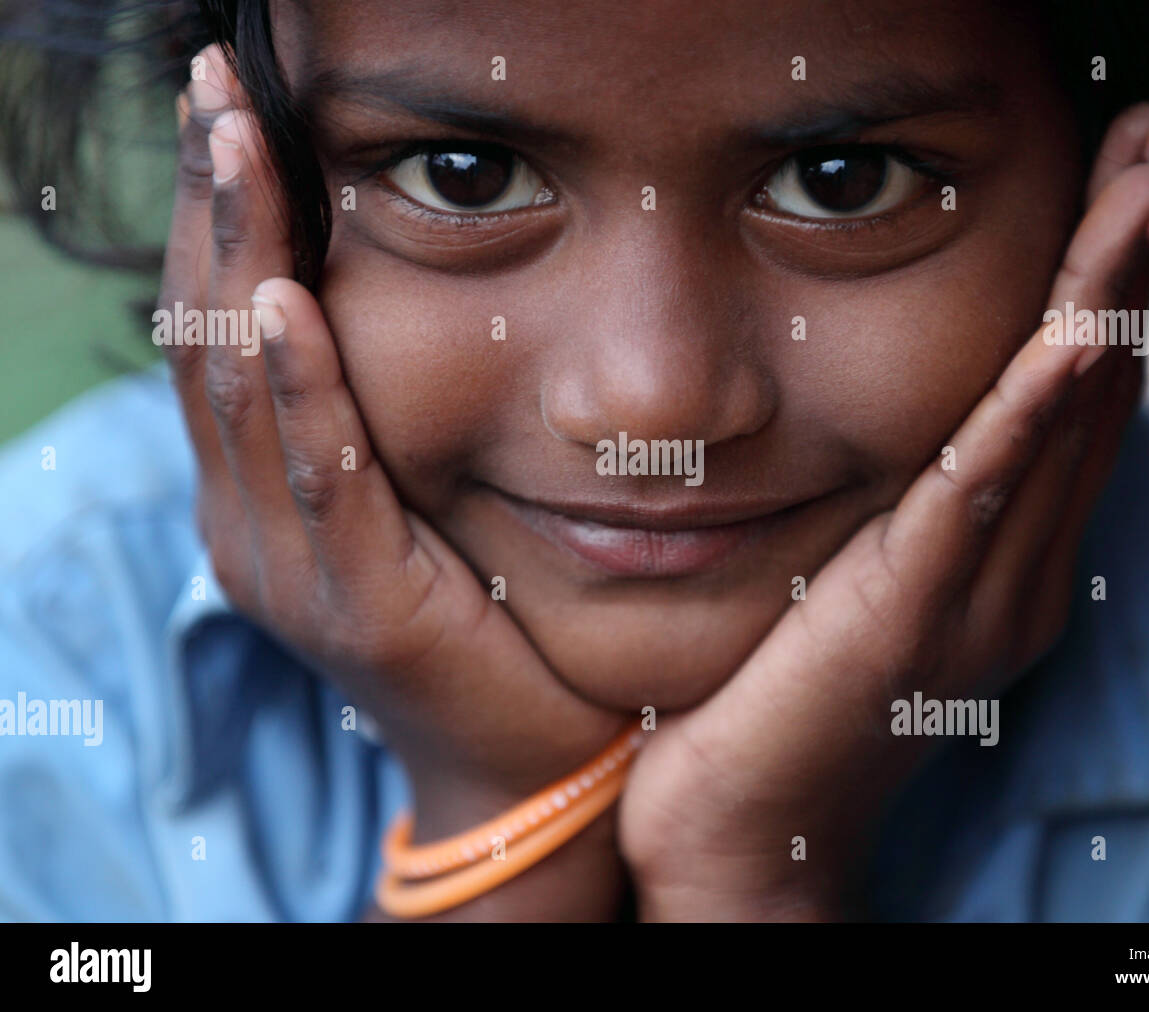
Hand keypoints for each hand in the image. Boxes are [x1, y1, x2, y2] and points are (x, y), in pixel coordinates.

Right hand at [161, 47, 626, 918]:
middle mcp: (249, 520)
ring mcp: (288, 563)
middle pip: (212, 335)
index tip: (226, 107)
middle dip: (214, 203)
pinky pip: (321, 473)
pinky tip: (283, 300)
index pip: (221, 331)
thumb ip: (381, 420)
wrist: (520, 754)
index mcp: (261, 493)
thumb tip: (377, 302)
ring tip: (235, 143)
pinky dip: (299, 386)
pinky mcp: (353, 597)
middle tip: (214, 84)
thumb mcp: (416, 503)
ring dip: (238, 255)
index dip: (217, 215)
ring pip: (245, 388)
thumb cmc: (484, 618)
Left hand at [617, 103, 1148, 920]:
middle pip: (1088, 396)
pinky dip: (1033, 408)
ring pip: (1055, 424)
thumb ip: (901, 522)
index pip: (1069, 409)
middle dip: (1123, 264)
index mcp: (1001, 570)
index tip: (1117, 189)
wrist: (744, 841)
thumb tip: (907, 446)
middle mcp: (1012, 581)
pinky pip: (982, 493)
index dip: (1102, 293)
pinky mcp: (910, 615)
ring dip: (1103, 298)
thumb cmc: (779, 711)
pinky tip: (1075, 332)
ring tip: (1144, 186)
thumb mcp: (856, 593)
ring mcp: (972, 601)